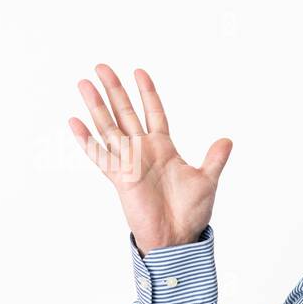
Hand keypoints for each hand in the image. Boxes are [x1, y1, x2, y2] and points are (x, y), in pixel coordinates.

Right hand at [68, 64, 231, 255]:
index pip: (154, 113)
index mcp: (164, 148)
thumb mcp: (207, 180)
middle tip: (101, 66)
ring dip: (96, 106)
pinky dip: (87, 140)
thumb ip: (214, 158)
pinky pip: (100, 155)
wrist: (178, 237)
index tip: (139, 72)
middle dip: (114, 90)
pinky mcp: (119, 178)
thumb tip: (227, 140)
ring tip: (84, 83)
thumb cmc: (191, 212)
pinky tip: (74, 122)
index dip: (147, 93)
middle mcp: (143, 151)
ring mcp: (129, 163)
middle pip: (125, 113)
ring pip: (109, 128)